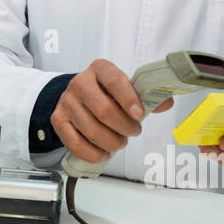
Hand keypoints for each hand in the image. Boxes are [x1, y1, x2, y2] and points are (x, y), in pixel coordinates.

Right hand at [50, 59, 173, 163]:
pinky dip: (93, 153)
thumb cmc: (105, 92)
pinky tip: (104, 153)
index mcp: (100, 69)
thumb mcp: (125, 87)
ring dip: (111, 142)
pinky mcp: (58, 120)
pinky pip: (75, 143)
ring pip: (91, 129)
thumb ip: (146, 95)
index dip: (128, 99)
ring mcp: (67, 102)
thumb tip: (165, 103)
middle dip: (123, 127)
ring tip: (119, 143)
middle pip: (103, 110)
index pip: (114, 81)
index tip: (139, 115)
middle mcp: (80, 83)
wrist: (77, 95)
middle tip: (134, 132)